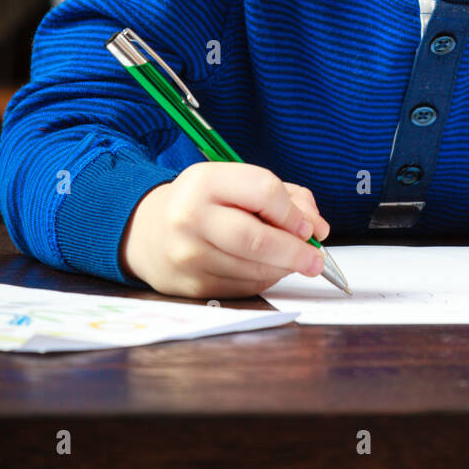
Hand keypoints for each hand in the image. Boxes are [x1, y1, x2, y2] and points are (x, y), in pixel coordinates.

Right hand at [119, 161, 330, 298]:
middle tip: (316, 259)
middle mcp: (191, 217)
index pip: (263, 191)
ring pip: (254, 269)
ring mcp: (189, 255)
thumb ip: (283, 196)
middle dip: (295, 251)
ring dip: (284, 268)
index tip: (308, 225)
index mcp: (205, 181)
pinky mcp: (193, 286)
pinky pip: (244, 288)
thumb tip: (317, 227)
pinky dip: (265, 280)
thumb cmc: (204, 203)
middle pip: (256, 239)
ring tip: (295, 261)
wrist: (150, 232)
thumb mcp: (235, 182)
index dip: (293, 212)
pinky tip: (267, 269)